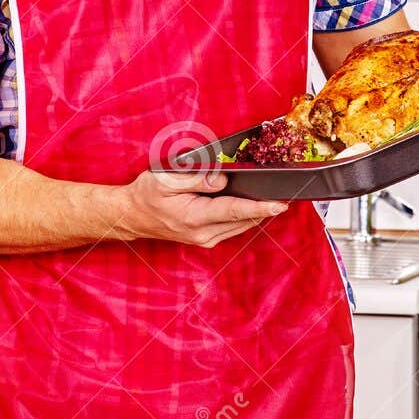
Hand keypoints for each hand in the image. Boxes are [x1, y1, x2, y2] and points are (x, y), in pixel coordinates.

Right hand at [112, 170, 287, 247]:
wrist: (132, 216)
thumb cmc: (147, 195)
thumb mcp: (167, 180)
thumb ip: (197, 179)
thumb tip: (222, 180)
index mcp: (194, 217)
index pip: (235, 211)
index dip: (261, 207)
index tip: (281, 204)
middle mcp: (202, 233)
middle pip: (244, 220)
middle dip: (266, 209)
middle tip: (287, 195)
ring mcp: (204, 239)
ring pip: (240, 226)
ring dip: (257, 214)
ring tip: (275, 199)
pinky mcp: (205, 239)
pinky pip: (232, 227)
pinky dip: (244, 217)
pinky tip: (252, 206)